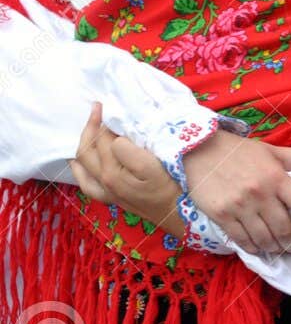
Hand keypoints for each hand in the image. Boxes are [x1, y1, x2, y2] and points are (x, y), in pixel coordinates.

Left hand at [72, 104, 186, 235]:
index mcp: (111, 172)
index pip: (103, 139)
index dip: (109, 121)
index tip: (117, 108)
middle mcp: (103, 181)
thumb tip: (116, 138)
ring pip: (82, 163)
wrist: (179, 216)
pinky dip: (79, 169)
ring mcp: (105, 191)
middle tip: (99, 107)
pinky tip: (80, 162)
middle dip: (91, 125)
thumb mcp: (152, 167)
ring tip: (91, 126)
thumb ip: (128, 150)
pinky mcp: (111, 198)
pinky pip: (86, 183)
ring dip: (83, 141)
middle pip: (88, 148)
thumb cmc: (171, 189)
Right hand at [182, 128, 290, 254]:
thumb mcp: (274, 151)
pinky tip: (259, 247)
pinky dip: (254, 247)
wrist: (198, 149)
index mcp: (277, 178)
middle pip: (286, 230)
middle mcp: (260, 194)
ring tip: (280, 248)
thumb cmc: (241, 151)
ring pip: (265, 239)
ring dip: (276, 248)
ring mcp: (239, 207)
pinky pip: (242, 240)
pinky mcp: (221, 215)